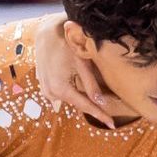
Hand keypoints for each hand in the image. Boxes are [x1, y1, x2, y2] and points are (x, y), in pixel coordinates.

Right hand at [33, 14, 115, 128]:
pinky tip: (79, 92)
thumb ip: (91, 85)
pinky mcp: (44, 83)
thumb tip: (102, 103)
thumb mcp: (82, 63)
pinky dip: (72, 93)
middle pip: (77, 104)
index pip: (85, 106)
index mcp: (61, 89)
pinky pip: (61, 93)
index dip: (100, 115)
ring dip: (82, 100)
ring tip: (98, 105)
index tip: (112, 124)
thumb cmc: (66, 43)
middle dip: (92, 107)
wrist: (45, 32)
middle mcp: (51, 93)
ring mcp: (46, 89)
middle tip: (109, 114)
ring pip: (70, 99)